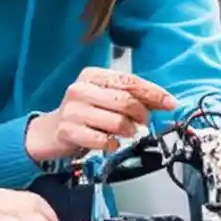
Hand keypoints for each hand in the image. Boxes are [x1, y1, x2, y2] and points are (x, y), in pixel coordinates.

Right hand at [25, 67, 176, 161]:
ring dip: (129, 131)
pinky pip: (103, 140)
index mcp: (93, 75)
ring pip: (117, 122)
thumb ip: (131, 97)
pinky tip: (110, 142)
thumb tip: (164, 101)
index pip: (130, 81)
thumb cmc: (83, 113)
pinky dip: (112, 144)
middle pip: (125, 101)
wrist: (50, 131)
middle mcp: (81, 89)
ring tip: (126, 133)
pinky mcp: (68, 131)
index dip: (154, 93)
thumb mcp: (104, 98)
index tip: (170, 103)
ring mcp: (73, 110)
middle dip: (142, 115)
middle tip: (143, 123)